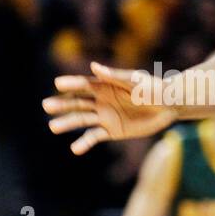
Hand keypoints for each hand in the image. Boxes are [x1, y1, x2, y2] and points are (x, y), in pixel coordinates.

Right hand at [43, 61, 176, 154]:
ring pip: (81, 120)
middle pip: (76, 102)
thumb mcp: (135, 81)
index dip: (71, 84)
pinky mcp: (112, 131)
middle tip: (46, 106)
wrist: (168, 106)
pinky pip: (94, 137)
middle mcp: (99, 100)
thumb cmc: (153, 88)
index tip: (58, 84)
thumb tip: (94, 67)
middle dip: (61, 104)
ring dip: (67, 123)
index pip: (83, 85)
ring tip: (53, 127)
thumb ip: (114, 76)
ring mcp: (104, 116)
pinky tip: (74, 149)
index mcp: (103, 85)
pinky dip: (84, 143)